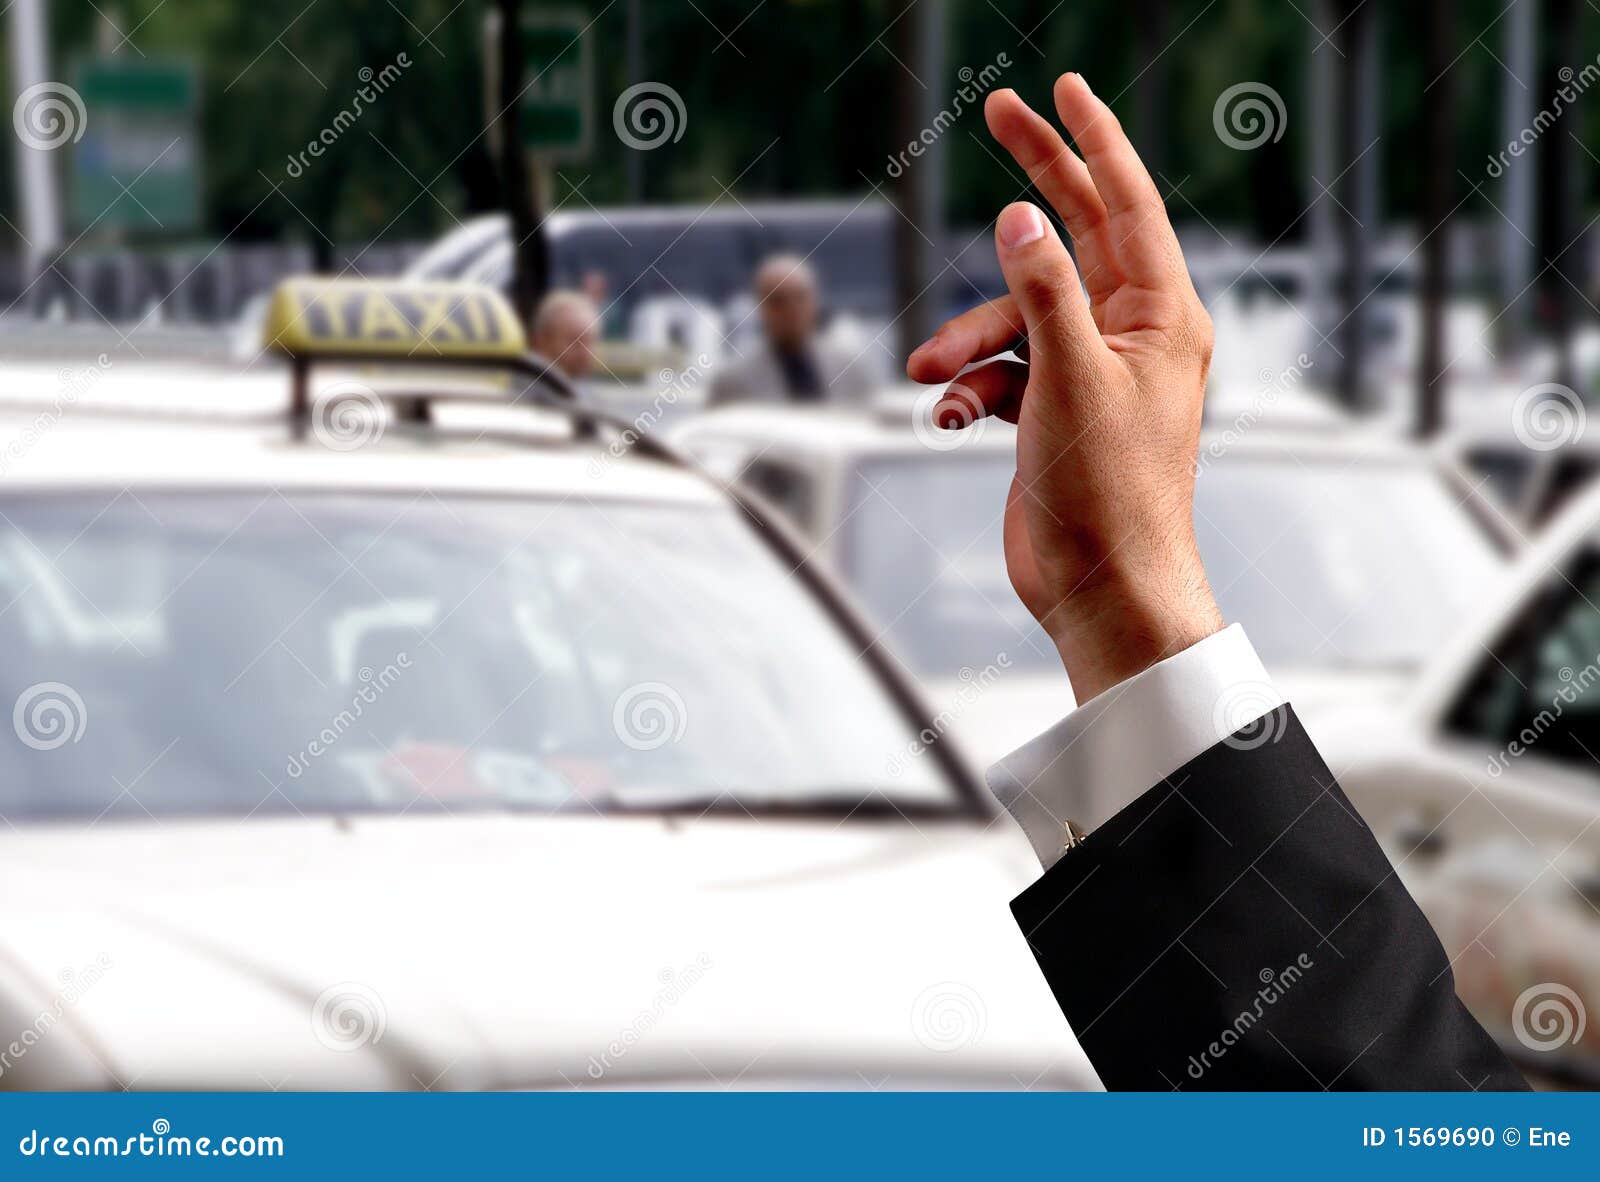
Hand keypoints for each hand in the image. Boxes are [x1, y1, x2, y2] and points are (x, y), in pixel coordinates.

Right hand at [906, 74, 1221, 701]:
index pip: (1128, 201)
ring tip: (930, 376)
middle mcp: (1132, 333)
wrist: (1101, 588)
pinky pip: (1000, 369)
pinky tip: (947, 419)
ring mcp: (1090, 371)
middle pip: (1075, 233)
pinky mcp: (1053, 410)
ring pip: (1015, 315)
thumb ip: (1042, 291)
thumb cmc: (1109, 491)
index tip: (1064, 86)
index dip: (1095, 137)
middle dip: (1031, 186)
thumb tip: (1019, 218)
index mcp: (1162, 314)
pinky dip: (968, 387)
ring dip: (965, 339)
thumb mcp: (1069, 377)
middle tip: (995, 114)